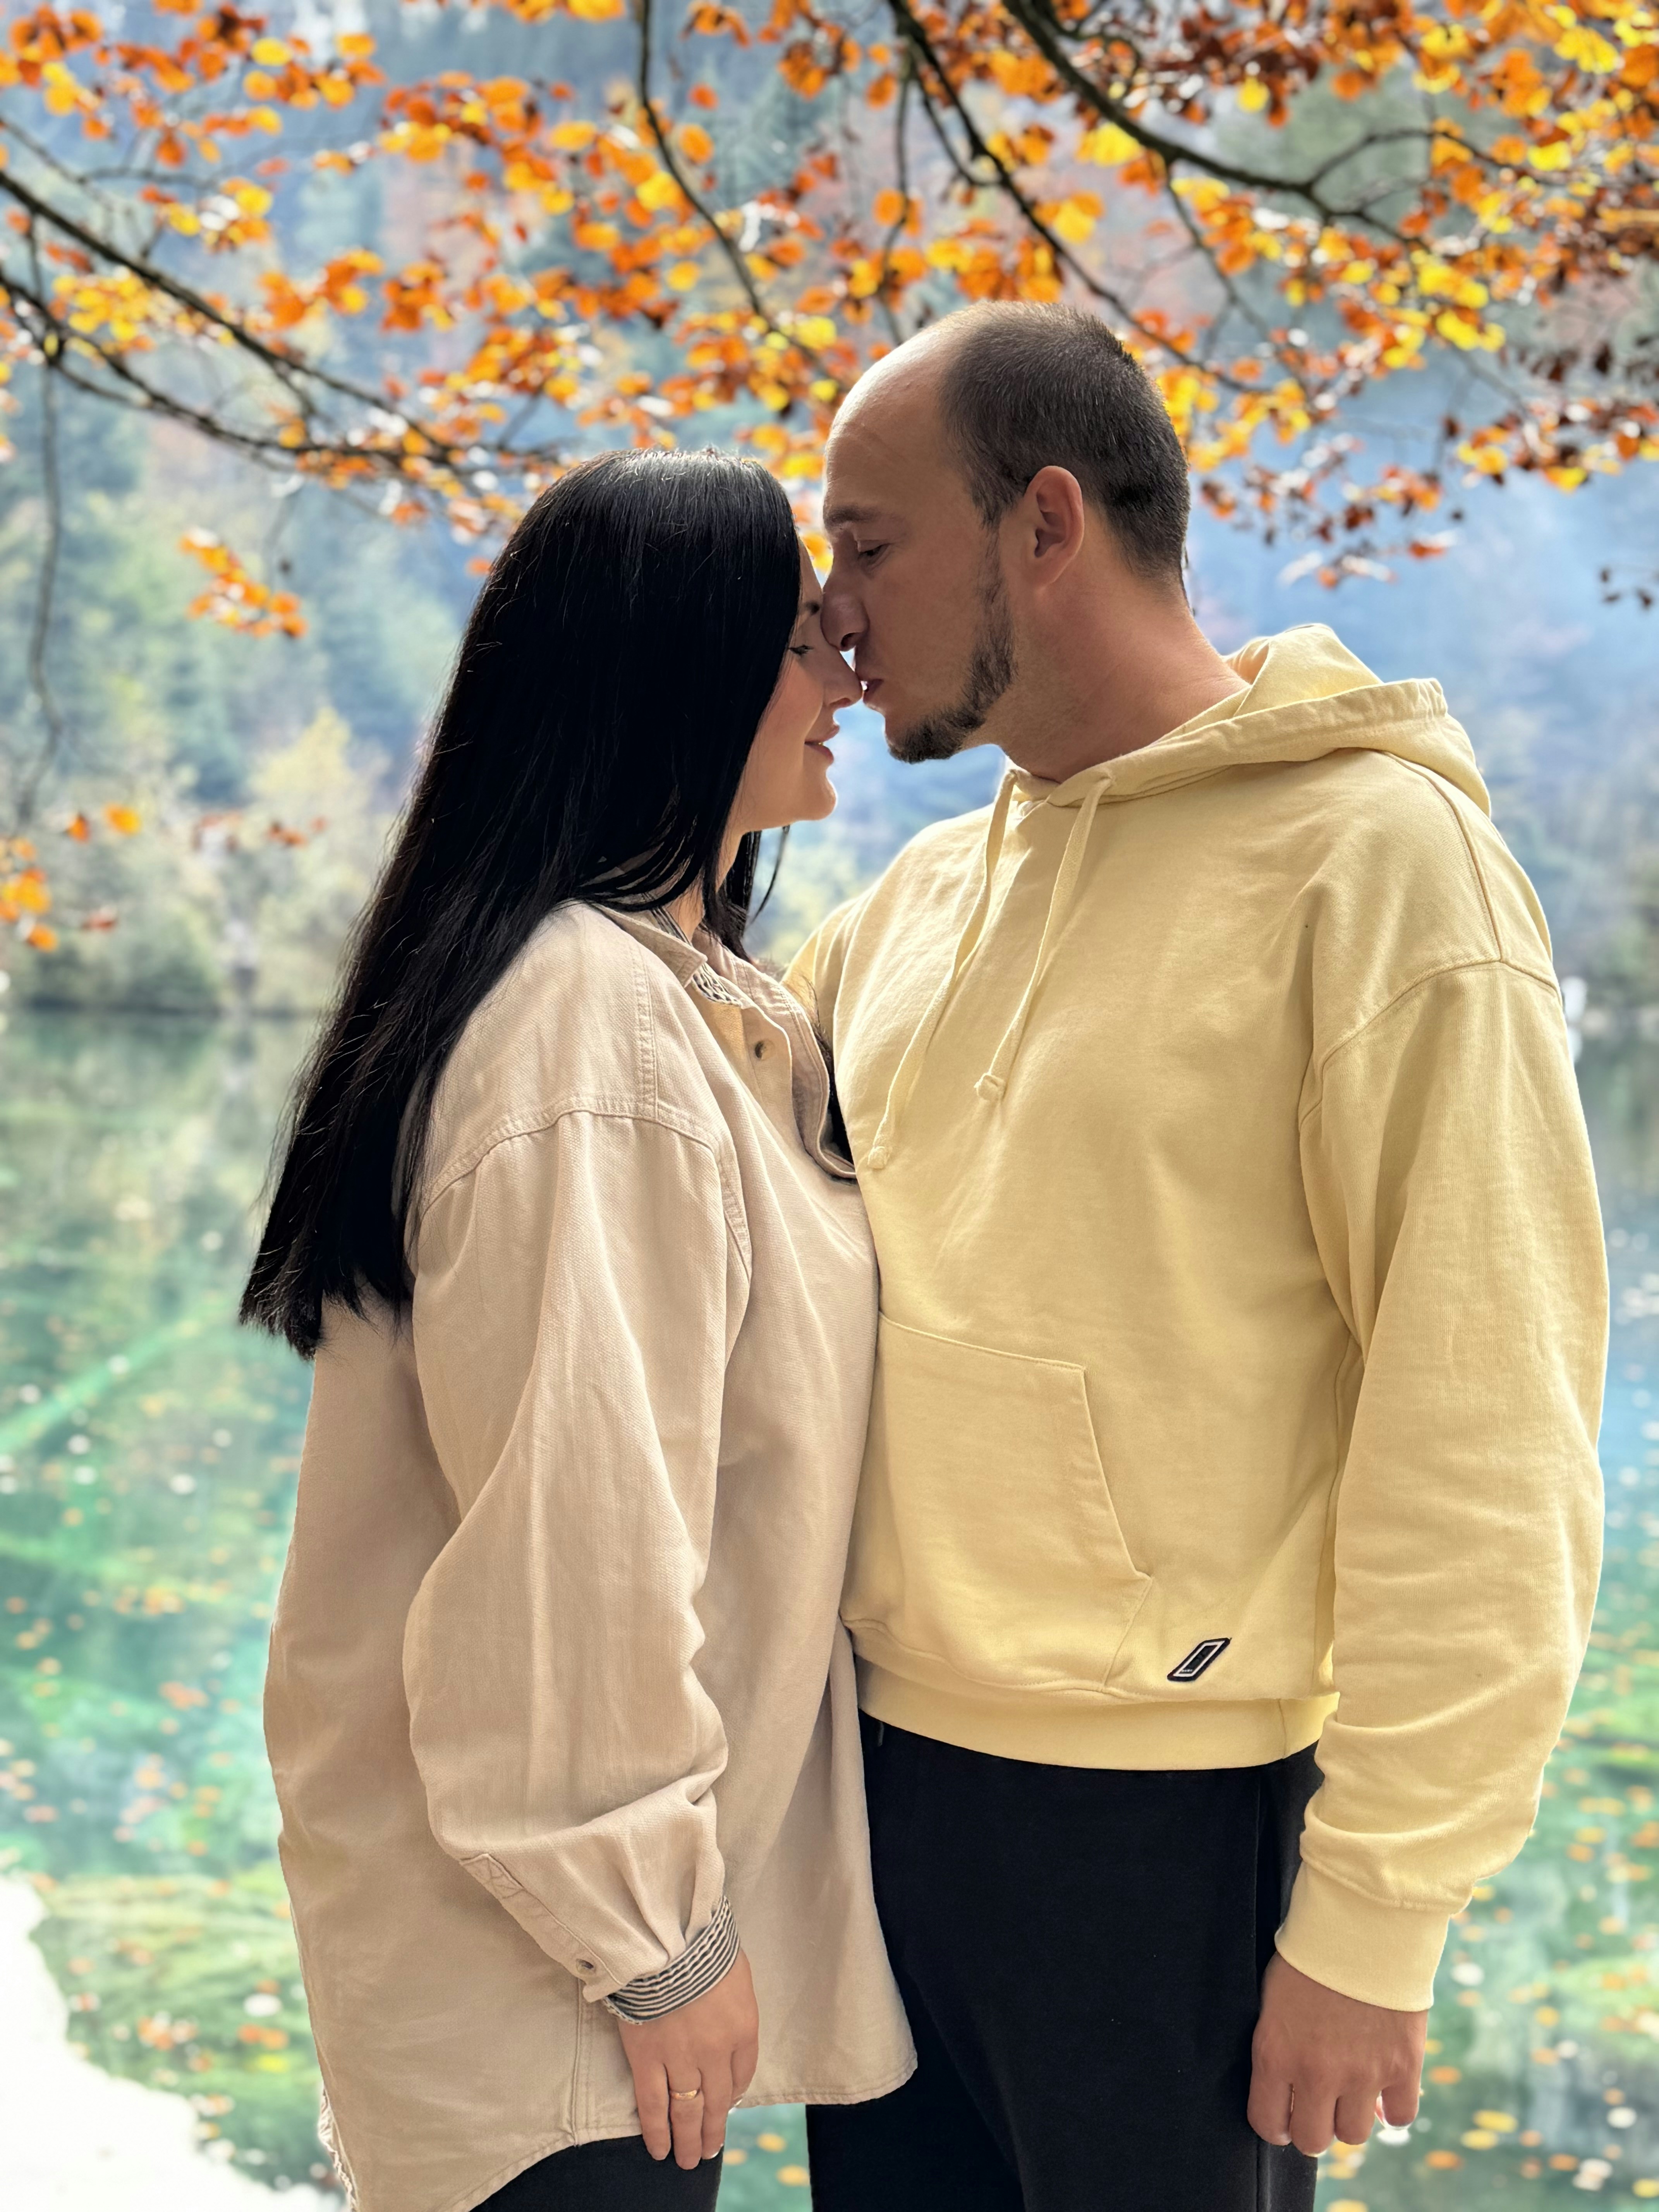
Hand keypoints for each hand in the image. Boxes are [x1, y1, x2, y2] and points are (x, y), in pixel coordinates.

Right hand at [617, 1949, 759, 2169]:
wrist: (667, 1936)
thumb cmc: (704, 1945)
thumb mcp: (735, 1973)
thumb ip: (734, 2006)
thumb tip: (727, 2030)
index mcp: (742, 2029)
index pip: (743, 2074)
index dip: (733, 2094)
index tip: (726, 2103)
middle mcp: (715, 2053)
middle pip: (716, 2102)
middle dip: (712, 2131)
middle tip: (707, 2152)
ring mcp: (681, 2059)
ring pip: (686, 2111)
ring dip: (688, 2139)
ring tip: (687, 2160)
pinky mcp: (647, 2059)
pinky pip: (652, 2104)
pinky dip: (655, 2130)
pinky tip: (659, 2149)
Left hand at [1248, 1952, 1426, 2156]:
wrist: (1361, 1925)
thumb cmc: (1310, 1955)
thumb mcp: (1274, 2000)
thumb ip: (1278, 2047)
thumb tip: (1286, 2085)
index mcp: (1276, 2054)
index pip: (1268, 2124)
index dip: (1276, 2125)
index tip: (1284, 2115)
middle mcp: (1317, 2073)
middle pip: (1313, 2140)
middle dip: (1313, 2125)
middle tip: (1319, 2104)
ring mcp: (1362, 2074)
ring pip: (1353, 2135)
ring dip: (1351, 2117)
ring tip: (1352, 2091)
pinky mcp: (1402, 2067)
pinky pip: (1400, 2117)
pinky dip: (1393, 2109)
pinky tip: (1385, 2089)